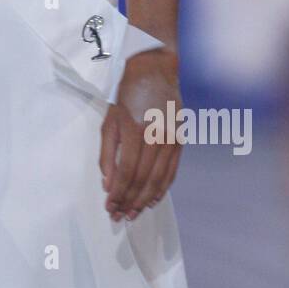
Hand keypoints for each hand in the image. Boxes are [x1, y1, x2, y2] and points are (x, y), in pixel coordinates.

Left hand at [99, 48, 182, 222]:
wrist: (156, 71)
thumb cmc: (127, 94)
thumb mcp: (109, 121)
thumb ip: (107, 154)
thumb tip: (108, 184)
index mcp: (135, 130)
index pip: (126, 173)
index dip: (117, 194)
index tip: (109, 207)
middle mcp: (156, 137)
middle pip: (142, 180)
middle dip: (129, 201)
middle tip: (120, 216)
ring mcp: (171, 140)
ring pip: (158, 180)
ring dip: (144, 200)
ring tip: (133, 213)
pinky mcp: (180, 141)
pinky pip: (172, 172)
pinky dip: (162, 189)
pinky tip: (152, 200)